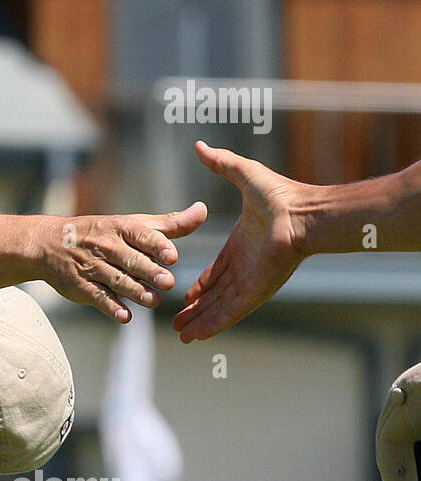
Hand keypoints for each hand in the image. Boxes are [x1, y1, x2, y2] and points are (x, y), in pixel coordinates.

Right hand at [38, 202, 207, 323]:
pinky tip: (125, 317)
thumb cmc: (102, 233)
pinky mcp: (83, 287)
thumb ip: (171, 224)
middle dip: (149, 272)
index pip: (142, 235)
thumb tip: (202, 210)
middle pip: (131, 261)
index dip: (157, 245)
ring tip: (153, 301)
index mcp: (122, 229)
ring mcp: (93, 268)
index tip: (172, 255)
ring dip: (135, 292)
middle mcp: (107, 247)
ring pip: (117, 281)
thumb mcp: (133, 224)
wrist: (50, 244)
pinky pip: (98, 297)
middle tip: (168, 281)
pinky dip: (111, 307)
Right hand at [173, 142, 306, 342]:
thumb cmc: (281, 194)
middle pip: (213, 295)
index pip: (215, 273)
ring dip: (200, 322)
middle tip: (176, 322)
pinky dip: (213, 325)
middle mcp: (243, 268)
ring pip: (218, 308)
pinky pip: (229, 312)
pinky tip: (197, 336)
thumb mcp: (243, 175)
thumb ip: (220, 164)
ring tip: (181, 335)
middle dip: (195, 309)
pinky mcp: (254, 292)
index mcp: (239, 247)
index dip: (198, 286)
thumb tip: (200, 145)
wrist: (304, 214)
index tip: (184, 296)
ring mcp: (249, 282)